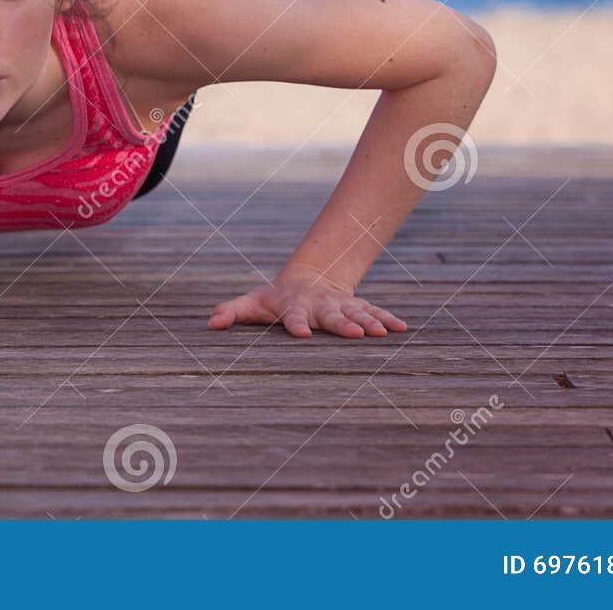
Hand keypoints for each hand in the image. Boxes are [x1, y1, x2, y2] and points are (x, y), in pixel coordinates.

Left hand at [207, 263, 406, 337]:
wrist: (308, 278)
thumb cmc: (274, 299)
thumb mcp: (252, 304)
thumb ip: (232, 312)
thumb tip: (209, 324)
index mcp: (294, 307)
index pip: (293, 316)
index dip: (296, 324)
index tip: (301, 333)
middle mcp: (320, 306)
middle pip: (331, 316)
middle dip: (343, 324)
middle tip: (355, 335)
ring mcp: (341, 305)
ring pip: (357, 313)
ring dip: (370, 323)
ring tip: (382, 334)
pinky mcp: (357, 307)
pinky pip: (374, 312)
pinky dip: (387, 319)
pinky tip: (402, 328)